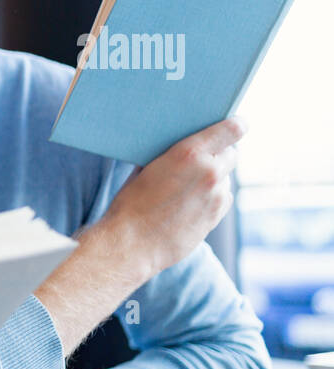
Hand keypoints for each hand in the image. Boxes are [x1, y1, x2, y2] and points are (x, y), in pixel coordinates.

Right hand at [96, 117, 244, 279]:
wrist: (131, 244)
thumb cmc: (131, 204)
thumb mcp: (145, 169)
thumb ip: (170, 155)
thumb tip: (182, 147)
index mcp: (190, 154)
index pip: (232, 129)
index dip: (236, 125)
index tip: (237, 124)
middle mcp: (210, 172)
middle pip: (232, 153)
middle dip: (220, 153)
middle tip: (203, 158)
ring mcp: (216, 196)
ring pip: (227, 177)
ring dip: (215, 177)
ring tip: (190, 186)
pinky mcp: (217, 216)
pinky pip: (223, 197)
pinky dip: (213, 196)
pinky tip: (192, 203)